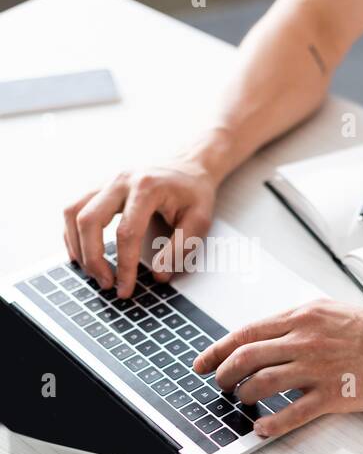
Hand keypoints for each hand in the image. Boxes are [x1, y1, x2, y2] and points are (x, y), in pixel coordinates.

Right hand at [63, 156, 217, 296]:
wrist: (188, 165)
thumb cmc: (194, 193)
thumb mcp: (199, 220)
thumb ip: (180, 248)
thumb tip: (159, 275)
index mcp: (146, 188)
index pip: (127, 232)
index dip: (124, 265)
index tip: (125, 288)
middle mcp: (120, 181)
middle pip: (89, 220)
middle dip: (93, 257)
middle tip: (105, 283)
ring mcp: (105, 182)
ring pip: (73, 212)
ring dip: (77, 246)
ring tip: (91, 272)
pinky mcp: (99, 188)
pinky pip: (74, 209)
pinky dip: (72, 233)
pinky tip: (80, 254)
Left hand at [193, 299, 362, 437]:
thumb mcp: (330, 311)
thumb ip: (297, 320)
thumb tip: (263, 334)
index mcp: (303, 317)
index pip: (246, 333)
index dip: (217, 350)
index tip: (202, 363)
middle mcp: (307, 340)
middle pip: (247, 357)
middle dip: (224, 375)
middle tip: (221, 385)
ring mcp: (319, 368)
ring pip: (263, 383)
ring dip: (244, 395)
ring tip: (244, 401)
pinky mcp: (333, 394)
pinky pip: (293, 412)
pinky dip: (272, 423)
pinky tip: (262, 428)